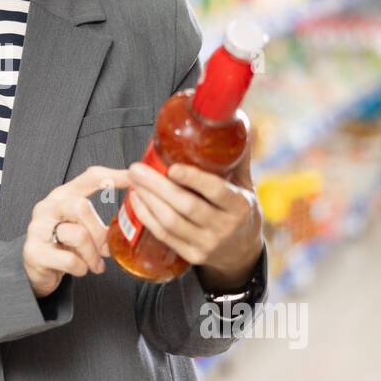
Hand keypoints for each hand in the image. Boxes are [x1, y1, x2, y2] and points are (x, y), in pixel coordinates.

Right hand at [23, 165, 131, 298]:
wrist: (36, 269)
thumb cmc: (62, 245)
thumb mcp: (82, 228)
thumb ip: (101, 224)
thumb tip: (128, 229)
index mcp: (63, 196)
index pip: (90, 177)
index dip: (113, 176)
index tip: (133, 178)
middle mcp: (48, 207)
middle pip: (81, 206)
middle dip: (99, 232)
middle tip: (106, 249)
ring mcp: (38, 229)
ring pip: (77, 234)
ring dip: (92, 255)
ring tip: (94, 264)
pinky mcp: (34, 252)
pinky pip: (70, 260)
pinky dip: (81, 269)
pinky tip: (79, 269)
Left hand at [124, 150, 262, 287]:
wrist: (242, 252)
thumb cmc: (240, 212)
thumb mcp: (246, 187)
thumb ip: (238, 159)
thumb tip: (240, 125)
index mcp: (240, 207)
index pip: (217, 191)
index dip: (194, 180)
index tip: (172, 167)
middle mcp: (224, 227)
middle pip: (186, 206)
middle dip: (157, 186)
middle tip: (137, 169)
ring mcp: (207, 244)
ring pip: (171, 222)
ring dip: (148, 201)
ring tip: (134, 181)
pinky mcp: (191, 255)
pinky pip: (164, 236)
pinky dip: (147, 217)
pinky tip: (137, 200)